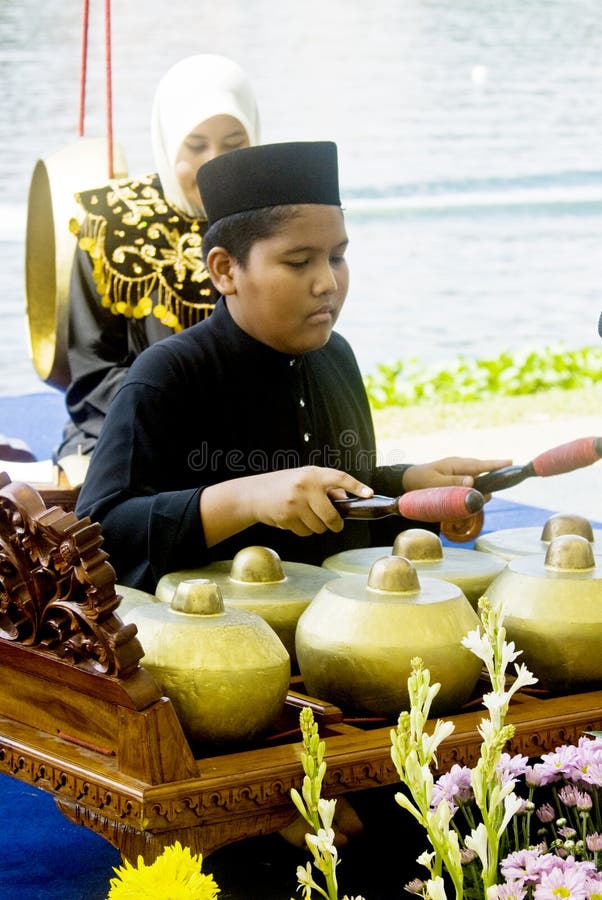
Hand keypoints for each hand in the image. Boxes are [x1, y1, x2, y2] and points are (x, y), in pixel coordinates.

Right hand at [201, 466, 373, 547]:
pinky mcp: (287, 518)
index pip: (339, 478)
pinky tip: (294, 520)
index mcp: (313, 474)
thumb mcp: (305, 479)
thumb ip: (326, 488)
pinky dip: (304, 530)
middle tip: (336, 525)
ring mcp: (295, 503)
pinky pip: (305, 532)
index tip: (369, 494)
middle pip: (332, 516)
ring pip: (319, 527)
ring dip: (317, 527)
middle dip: (336, 524)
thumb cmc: (285, 485)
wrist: (255, 494)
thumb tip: (347, 502)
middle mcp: (305, 487)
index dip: (356, 487)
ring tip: (306, 517)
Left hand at [401, 457, 512, 493]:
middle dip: (490, 486)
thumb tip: (472, 481)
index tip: (512, 462)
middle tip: (483, 497)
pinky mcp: (461, 485)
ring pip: (479, 486)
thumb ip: (453, 482)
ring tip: (468, 502)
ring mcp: (463, 477)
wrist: (410, 481)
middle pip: (485, 476)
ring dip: (478, 495)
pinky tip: (464, 505)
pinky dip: (471, 498)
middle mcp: (463, 469)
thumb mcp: (435, 482)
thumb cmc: (421, 480)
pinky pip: (472, 491)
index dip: (496, 464)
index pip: (481, 464)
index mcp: (458, 464)